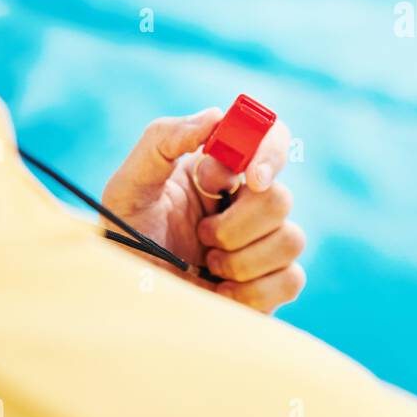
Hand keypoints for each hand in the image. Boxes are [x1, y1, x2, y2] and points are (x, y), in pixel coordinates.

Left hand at [101, 108, 305, 312]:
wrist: (125, 300)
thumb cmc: (124, 238)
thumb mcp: (128, 186)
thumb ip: (162, 141)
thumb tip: (215, 117)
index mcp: (223, 170)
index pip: (271, 138)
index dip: (271, 153)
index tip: (251, 179)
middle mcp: (250, 202)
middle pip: (282, 197)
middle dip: (237, 225)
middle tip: (202, 235)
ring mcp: (265, 243)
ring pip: (291, 239)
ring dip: (241, 260)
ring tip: (207, 266)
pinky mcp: (272, 284)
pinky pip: (292, 280)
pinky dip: (253, 290)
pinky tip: (221, 293)